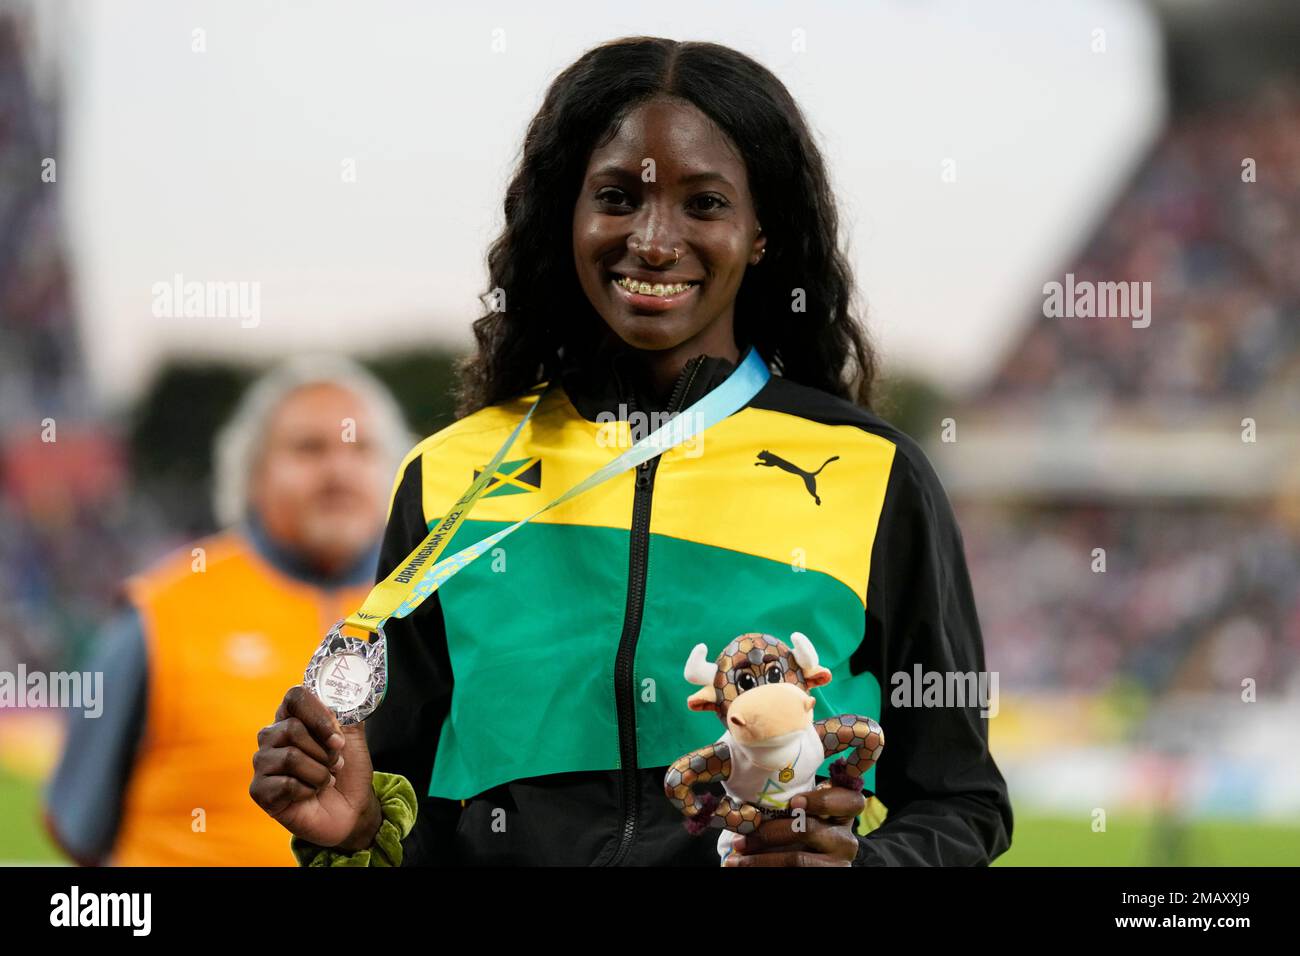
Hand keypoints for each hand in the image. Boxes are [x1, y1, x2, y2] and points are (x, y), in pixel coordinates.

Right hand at [250, 685, 380, 850]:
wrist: (350, 811)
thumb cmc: (347, 773)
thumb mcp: (354, 738)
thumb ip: (350, 712)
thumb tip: (351, 690)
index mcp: (293, 717)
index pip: (295, 697)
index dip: (318, 714)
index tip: (337, 737)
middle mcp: (272, 736)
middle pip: (292, 728)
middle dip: (324, 752)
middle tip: (334, 764)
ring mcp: (263, 763)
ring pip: (291, 757)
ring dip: (319, 773)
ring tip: (324, 781)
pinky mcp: (259, 790)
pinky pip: (286, 784)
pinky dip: (308, 791)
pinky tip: (309, 795)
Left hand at [723, 784, 863, 866]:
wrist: (807, 860)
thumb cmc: (797, 823)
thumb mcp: (801, 806)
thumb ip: (792, 790)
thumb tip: (753, 764)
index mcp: (845, 809)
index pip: (851, 800)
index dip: (823, 801)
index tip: (794, 802)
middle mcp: (847, 837)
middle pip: (811, 830)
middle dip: (769, 833)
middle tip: (739, 837)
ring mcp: (840, 860)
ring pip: (799, 859)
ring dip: (760, 859)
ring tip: (736, 856)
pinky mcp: (830, 876)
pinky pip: (795, 873)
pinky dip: (764, 868)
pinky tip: (743, 865)